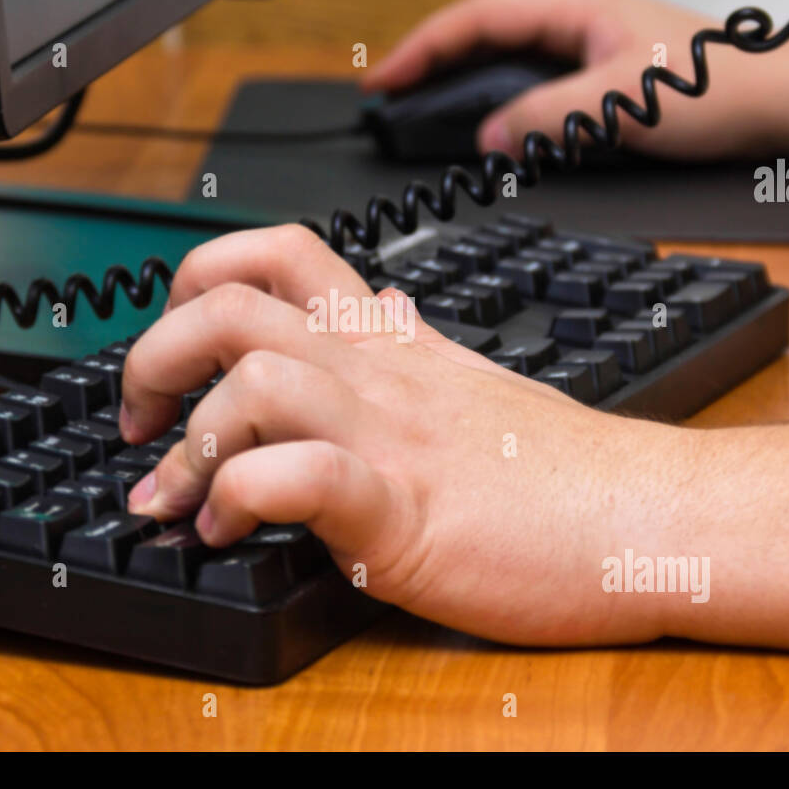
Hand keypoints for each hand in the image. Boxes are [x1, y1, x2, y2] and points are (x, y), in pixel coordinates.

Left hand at [117, 225, 683, 646]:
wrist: (647, 520)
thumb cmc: (566, 470)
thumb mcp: (469, 385)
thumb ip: (406, 350)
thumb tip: (368, 319)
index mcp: (389, 341)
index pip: (274, 255)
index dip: (193, 284)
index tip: (171, 355)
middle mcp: (378, 373)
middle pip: (230, 302)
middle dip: (151, 356)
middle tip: (141, 421)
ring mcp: (390, 434)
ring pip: (253, 378)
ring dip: (189, 440)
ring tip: (180, 497)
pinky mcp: (405, 510)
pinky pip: (300, 476)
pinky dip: (240, 501)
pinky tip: (234, 534)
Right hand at [363, 0, 778, 160]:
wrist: (780, 103)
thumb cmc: (722, 88)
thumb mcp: (621, 104)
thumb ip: (547, 118)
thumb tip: (489, 136)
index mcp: (577, 8)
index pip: (476, 18)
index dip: (422, 48)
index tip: (385, 79)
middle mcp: (578, 23)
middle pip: (482, 36)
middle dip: (431, 66)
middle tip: (393, 100)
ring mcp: (589, 51)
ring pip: (506, 65)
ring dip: (464, 90)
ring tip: (426, 116)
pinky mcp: (602, 81)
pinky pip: (532, 89)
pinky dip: (500, 109)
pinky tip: (491, 131)